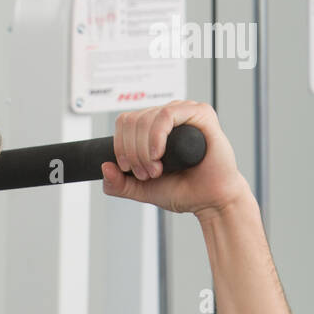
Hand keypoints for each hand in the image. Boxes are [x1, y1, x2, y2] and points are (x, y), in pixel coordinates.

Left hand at [101, 101, 249, 217]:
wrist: (209, 200)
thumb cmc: (182, 190)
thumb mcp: (141, 189)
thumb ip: (119, 183)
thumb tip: (104, 167)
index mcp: (153, 128)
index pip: (124, 122)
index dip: (120, 147)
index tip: (129, 171)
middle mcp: (167, 116)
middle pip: (132, 120)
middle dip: (132, 153)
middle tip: (147, 174)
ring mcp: (184, 112)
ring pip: (146, 118)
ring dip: (143, 150)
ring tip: (156, 170)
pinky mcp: (200, 114)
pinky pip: (166, 114)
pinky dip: (156, 137)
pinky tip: (159, 155)